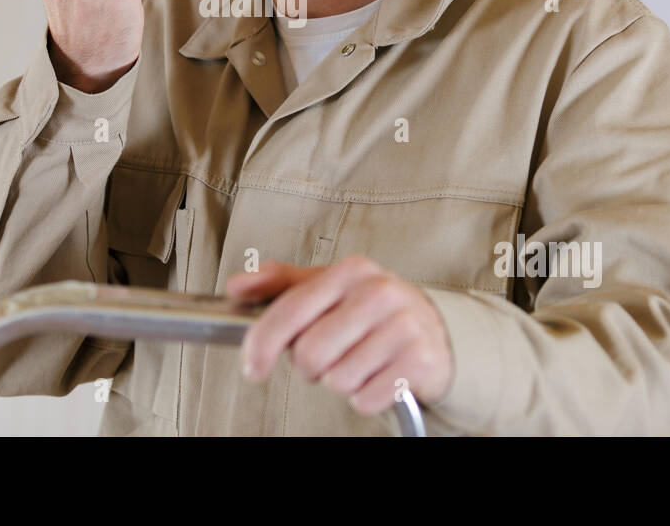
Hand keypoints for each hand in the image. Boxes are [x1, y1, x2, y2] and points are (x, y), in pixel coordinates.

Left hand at [226, 255, 454, 416]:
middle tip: (326, 357)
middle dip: (309, 366)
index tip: (252, 368)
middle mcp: (378, 293)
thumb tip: (236, 286)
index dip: (262, 343)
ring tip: (356, 362)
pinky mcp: (420, 360)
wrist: (432, 328)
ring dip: (339, 382)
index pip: (291, 309)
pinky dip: (363, 398)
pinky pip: (365, 399)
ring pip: (337, 380)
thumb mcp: (326, 287)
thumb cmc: (367, 309)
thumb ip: (279, 284)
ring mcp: (403, 326)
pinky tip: (376, 376)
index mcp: (350, 271)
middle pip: (310, 353)